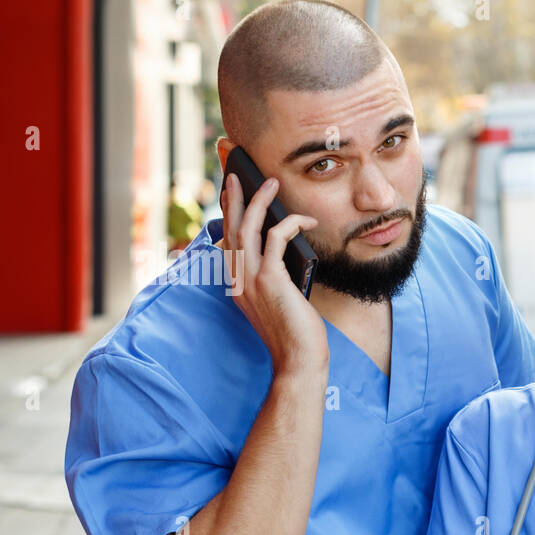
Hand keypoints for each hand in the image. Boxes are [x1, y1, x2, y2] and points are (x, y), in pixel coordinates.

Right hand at [220, 173, 327, 376]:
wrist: (299, 360)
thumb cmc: (296, 334)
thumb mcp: (281, 301)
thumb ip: (277, 277)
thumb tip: (288, 250)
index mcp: (238, 285)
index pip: (229, 242)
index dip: (229, 215)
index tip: (231, 193)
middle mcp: (239, 280)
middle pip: (231, 228)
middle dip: (234, 198)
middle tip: (235, 174)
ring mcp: (251, 279)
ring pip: (248, 228)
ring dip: (259, 201)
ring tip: (270, 183)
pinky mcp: (271, 279)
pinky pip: (277, 238)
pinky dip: (291, 223)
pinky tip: (306, 220)